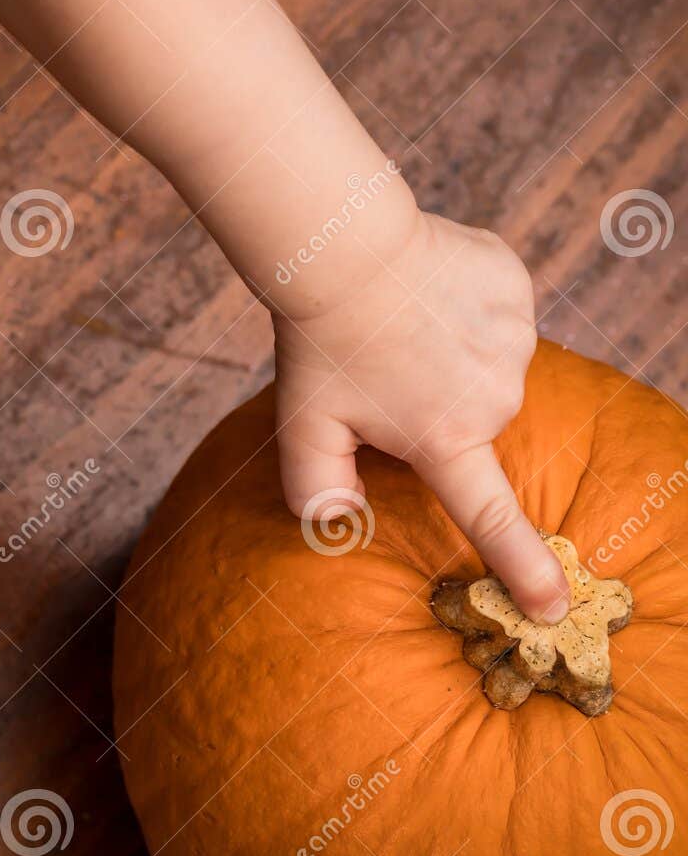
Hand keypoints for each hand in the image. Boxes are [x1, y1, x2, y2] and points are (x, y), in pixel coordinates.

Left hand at [271, 211, 568, 621]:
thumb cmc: (320, 344)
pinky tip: (426, 291)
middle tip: (387, 367)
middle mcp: (493, 396)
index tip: (554, 608)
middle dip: (437, 405)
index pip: (490, 518)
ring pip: (487, 364)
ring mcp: (512, 339)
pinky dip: (465, 306)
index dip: (523, 567)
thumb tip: (336, 526)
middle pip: (473, 420)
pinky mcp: (516, 290)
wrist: (344, 247)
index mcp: (445, 438)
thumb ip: (314, 490)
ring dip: (451, 353)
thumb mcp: (301, 426)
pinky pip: (496, 312)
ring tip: (402, 323)